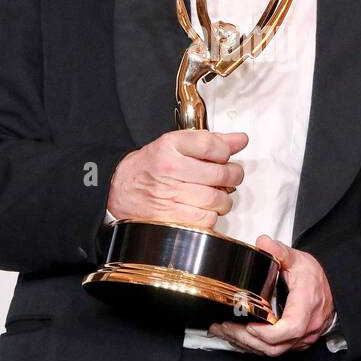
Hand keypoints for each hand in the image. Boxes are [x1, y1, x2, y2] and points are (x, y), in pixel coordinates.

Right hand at [107, 130, 246, 229]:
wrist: (120, 191)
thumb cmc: (149, 168)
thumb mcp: (175, 145)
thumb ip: (210, 141)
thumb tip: (240, 140)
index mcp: (169, 147)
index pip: (211, 145)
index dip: (225, 151)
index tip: (225, 156)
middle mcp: (168, 170)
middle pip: (219, 174)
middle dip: (233, 176)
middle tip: (230, 176)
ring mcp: (169, 196)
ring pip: (216, 200)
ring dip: (223, 200)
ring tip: (215, 195)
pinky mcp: (171, 219)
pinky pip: (206, 221)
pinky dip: (210, 217)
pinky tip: (202, 209)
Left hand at [208, 235, 334, 355]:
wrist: (333, 289)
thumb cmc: (315, 277)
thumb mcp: (298, 259)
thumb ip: (279, 251)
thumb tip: (262, 242)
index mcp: (307, 305)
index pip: (290, 328)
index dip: (267, 332)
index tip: (249, 324)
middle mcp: (307, 327)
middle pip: (276, 346)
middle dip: (248, 339)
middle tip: (227, 326)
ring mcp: (303, 338)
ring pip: (275, 352)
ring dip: (250, 344)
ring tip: (228, 330)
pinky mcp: (298, 342)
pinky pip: (277, 351)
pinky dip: (257, 346)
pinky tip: (241, 336)